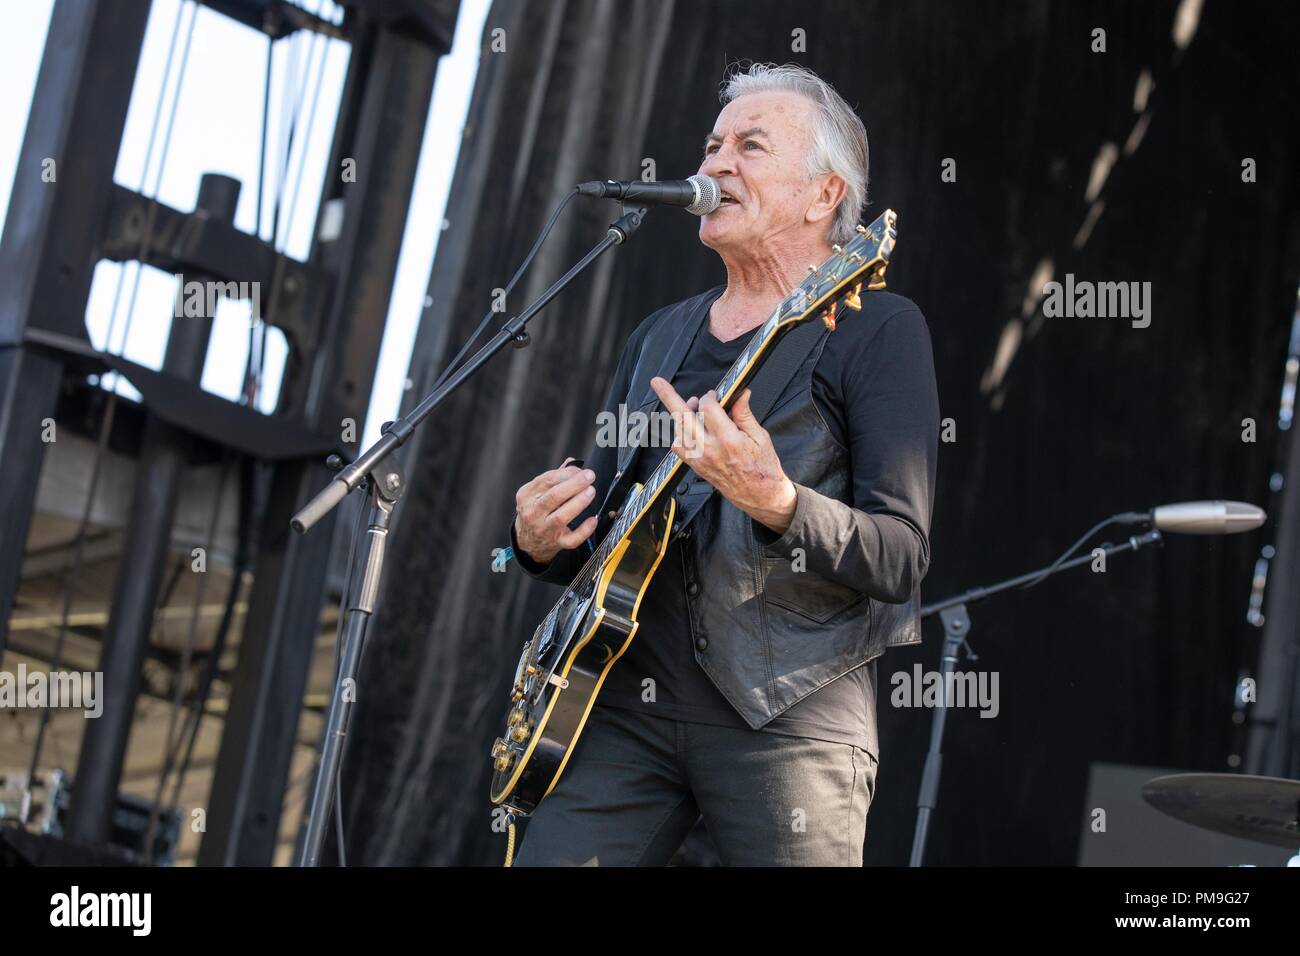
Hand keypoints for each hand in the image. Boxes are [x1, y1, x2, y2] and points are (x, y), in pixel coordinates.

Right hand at [513, 458, 598, 564]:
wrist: (526, 541)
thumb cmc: (534, 512)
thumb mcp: (535, 493)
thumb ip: (553, 478)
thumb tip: (572, 463)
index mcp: (527, 496)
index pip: (547, 480)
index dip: (567, 473)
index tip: (580, 470)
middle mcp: (533, 512)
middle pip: (554, 496)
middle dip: (574, 484)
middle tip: (589, 476)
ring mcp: (544, 528)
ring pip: (561, 516)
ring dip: (579, 502)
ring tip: (591, 491)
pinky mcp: (556, 542)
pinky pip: (571, 539)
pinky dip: (584, 530)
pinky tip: (593, 520)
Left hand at [649, 377, 797, 534]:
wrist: (760, 496)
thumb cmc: (763, 468)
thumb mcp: (760, 436)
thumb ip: (744, 414)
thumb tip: (740, 393)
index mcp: (728, 440)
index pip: (707, 408)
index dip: (710, 397)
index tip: (716, 395)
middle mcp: (710, 449)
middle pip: (682, 417)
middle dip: (668, 396)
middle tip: (658, 382)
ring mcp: (700, 460)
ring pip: (678, 432)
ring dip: (680, 416)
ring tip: (692, 408)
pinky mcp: (696, 467)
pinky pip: (679, 447)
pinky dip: (680, 434)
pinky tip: (691, 428)